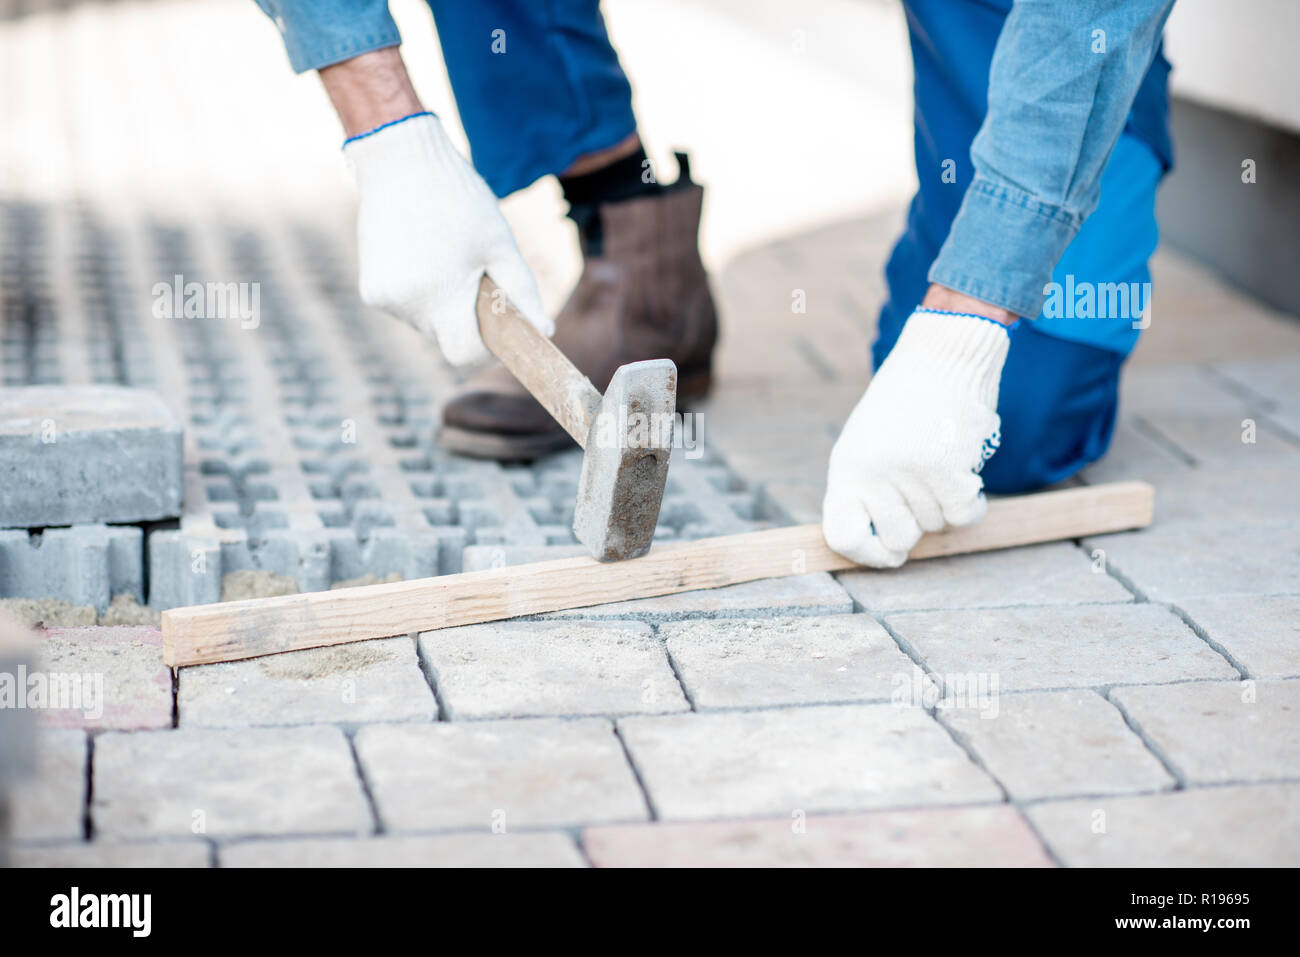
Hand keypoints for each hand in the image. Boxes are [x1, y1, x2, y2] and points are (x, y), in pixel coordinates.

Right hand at [345, 112, 550, 365]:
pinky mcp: (370, 290)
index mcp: (440, 294)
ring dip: (443, 305)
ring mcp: (383, 298)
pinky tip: (423, 257)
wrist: (401, 162)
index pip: (464, 354)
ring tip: (446, 259)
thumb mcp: (500, 244)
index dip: (486, 349)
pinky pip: (407, 309)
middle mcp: (405, 303)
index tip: (498, 328)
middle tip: (474, 276)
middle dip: (466, 320)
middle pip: (446, 340)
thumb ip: (523, 293)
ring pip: (427, 325)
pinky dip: (421, 294)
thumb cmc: (460, 200)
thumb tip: (545, 331)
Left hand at [822, 308, 1010, 566]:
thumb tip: (883, 550)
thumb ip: (867, 489)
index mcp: (847, 467)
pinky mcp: (945, 469)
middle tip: (925, 488)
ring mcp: (908, 473)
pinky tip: (966, 471)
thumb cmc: (908, 402)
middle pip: (898, 539)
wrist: (943, 355)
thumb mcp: (868, 442)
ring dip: (946, 502)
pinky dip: (972, 502)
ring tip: (942, 460)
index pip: (842, 536)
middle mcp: (872, 474)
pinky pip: (964, 516)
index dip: (867, 555)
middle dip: (918, 525)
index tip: (888, 552)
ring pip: (936, 527)